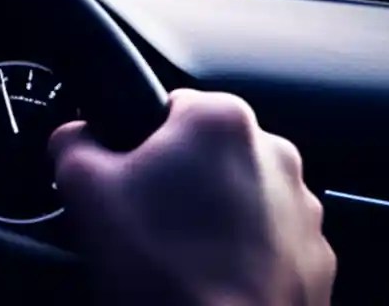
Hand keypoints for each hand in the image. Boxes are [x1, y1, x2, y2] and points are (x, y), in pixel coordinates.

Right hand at [50, 89, 334, 305]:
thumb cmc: (159, 269)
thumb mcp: (83, 188)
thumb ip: (72, 141)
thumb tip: (75, 136)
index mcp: (220, 120)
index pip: (168, 107)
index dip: (137, 145)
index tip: (125, 181)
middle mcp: (275, 154)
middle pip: (207, 153)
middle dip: (177, 183)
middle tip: (145, 225)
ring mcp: (304, 210)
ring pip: (240, 199)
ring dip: (212, 219)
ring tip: (177, 260)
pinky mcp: (316, 259)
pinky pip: (269, 244)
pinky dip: (242, 257)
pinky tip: (209, 281)